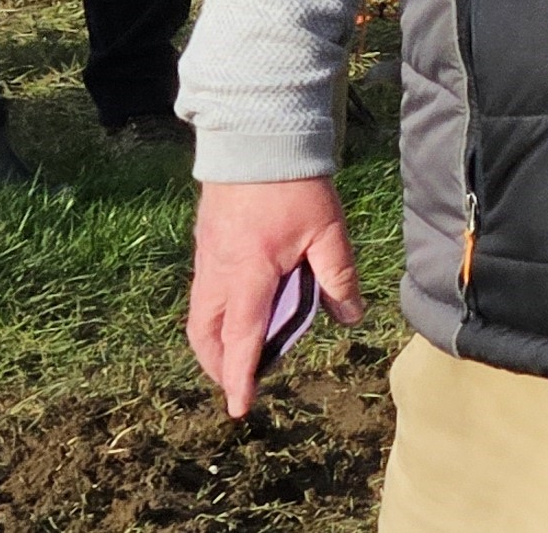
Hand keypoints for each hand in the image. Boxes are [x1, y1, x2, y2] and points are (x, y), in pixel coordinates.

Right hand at [189, 176, 365, 414]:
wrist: (257, 140)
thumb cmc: (296, 186)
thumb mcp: (329, 231)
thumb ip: (338, 276)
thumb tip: (349, 316)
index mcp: (248, 275)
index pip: (241, 339)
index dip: (240, 376)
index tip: (240, 407)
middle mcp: (217, 273)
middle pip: (204, 334)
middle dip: (217, 364)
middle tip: (240, 380)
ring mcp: (205, 258)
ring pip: (197, 315)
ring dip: (212, 341)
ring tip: (237, 352)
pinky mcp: (204, 243)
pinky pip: (200, 292)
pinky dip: (211, 315)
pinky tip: (236, 310)